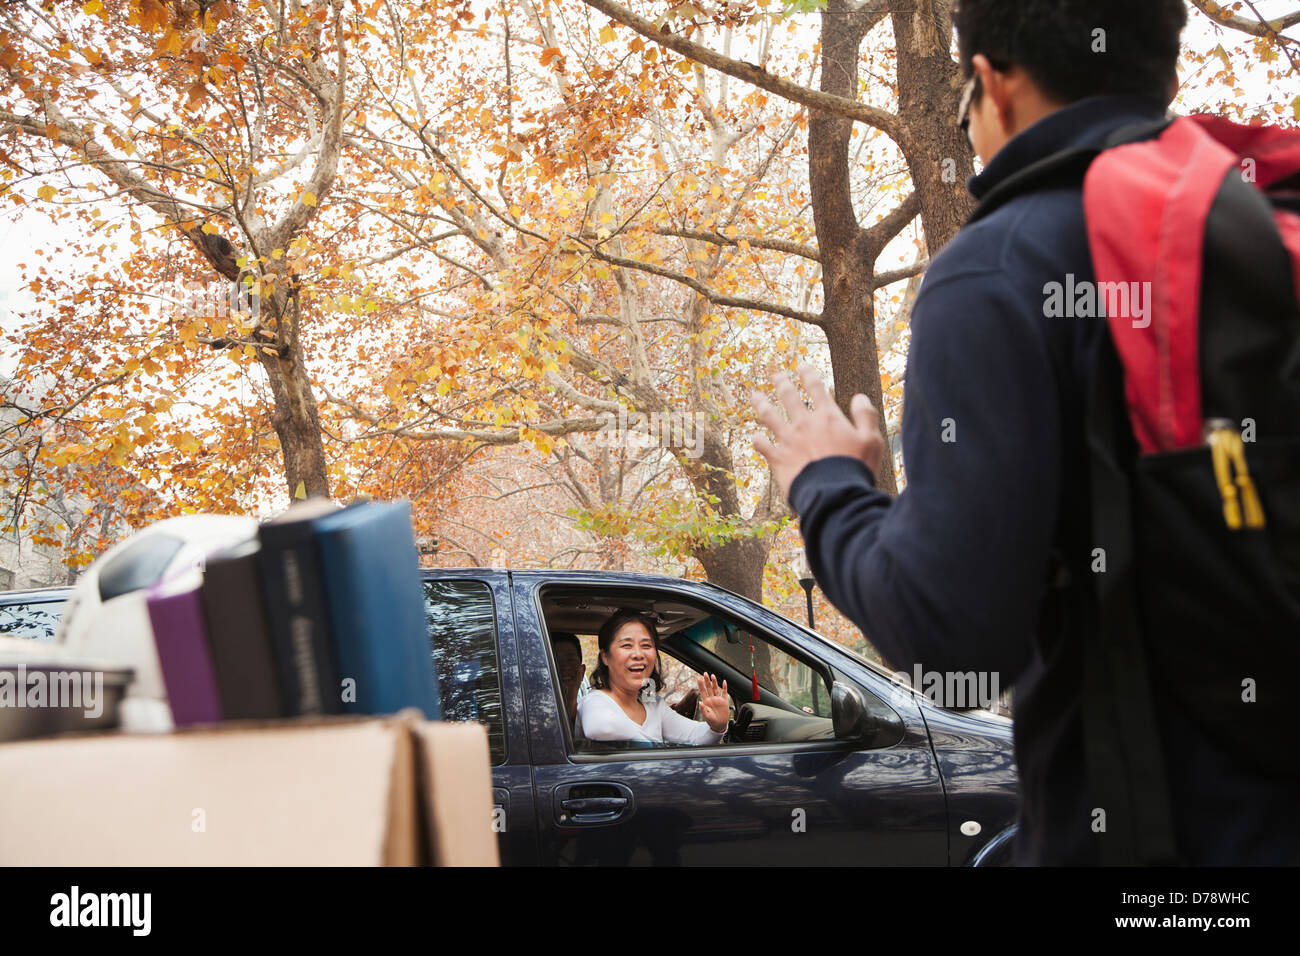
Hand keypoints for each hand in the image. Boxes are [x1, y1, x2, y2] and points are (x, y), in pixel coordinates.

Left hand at [697, 673, 729, 733]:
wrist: (719, 725)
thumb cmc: (712, 721)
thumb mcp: (706, 716)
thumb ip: (703, 709)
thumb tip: (699, 702)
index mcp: (706, 702)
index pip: (702, 691)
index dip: (700, 685)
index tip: (698, 678)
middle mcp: (711, 699)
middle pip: (709, 688)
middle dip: (707, 681)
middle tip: (705, 673)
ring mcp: (718, 699)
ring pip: (716, 688)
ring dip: (714, 682)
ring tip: (712, 675)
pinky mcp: (724, 701)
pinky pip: (724, 693)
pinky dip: (724, 687)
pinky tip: (724, 682)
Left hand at [751, 362, 886, 500]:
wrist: (833, 494)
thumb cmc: (856, 468)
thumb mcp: (872, 440)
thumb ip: (866, 416)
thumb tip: (859, 397)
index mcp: (827, 417)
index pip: (816, 388)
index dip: (808, 374)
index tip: (802, 366)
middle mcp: (805, 424)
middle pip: (789, 397)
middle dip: (782, 383)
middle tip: (776, 375)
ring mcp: (789, 441)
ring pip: (770, 417)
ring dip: (761, 404)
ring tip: (755, 395)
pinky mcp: (778, 459)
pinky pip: (763, 447)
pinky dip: (758, 441)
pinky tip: (753, 436)